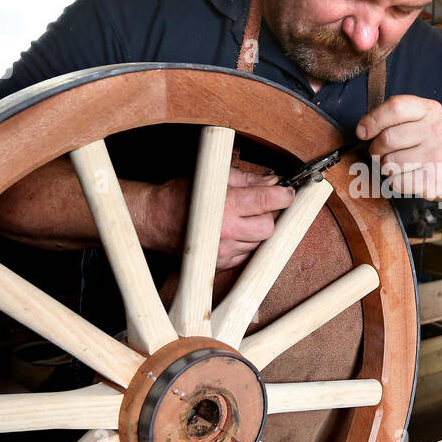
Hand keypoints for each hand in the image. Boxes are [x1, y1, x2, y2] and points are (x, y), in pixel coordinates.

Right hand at [144, 166, 293, 269]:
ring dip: (256, 230)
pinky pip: (246, 255)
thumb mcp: (214, 176)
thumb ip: (247, 179)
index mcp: (227, 205)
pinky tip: (232, 232)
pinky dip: (245, 243)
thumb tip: (272, 181)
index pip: (269, 201)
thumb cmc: (180, 195)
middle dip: (269, 215)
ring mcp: (224, 251)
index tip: (287, 192)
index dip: (284, 196)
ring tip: (241, 218)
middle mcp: (227, 230)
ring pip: (259, 243)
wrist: (155, 220)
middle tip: (260, 206)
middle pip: (269, 227)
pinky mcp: (220, 264)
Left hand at [356, 95, 441, 200]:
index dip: (372, 120)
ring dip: (388, 167)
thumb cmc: (438, 142)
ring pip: (389, 164)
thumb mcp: (426, 118)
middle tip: (383, 152)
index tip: (363, 131)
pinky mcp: (433, 181)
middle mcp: (435, 131)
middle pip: (386, 139)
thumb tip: (362, 130)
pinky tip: (411, 176)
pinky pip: (397, 183)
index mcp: (430, 110)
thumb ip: (397, 117)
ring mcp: (436, 157)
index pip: (395, 108)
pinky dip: (397, 182)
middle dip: (376, 149)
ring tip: (403, 165)